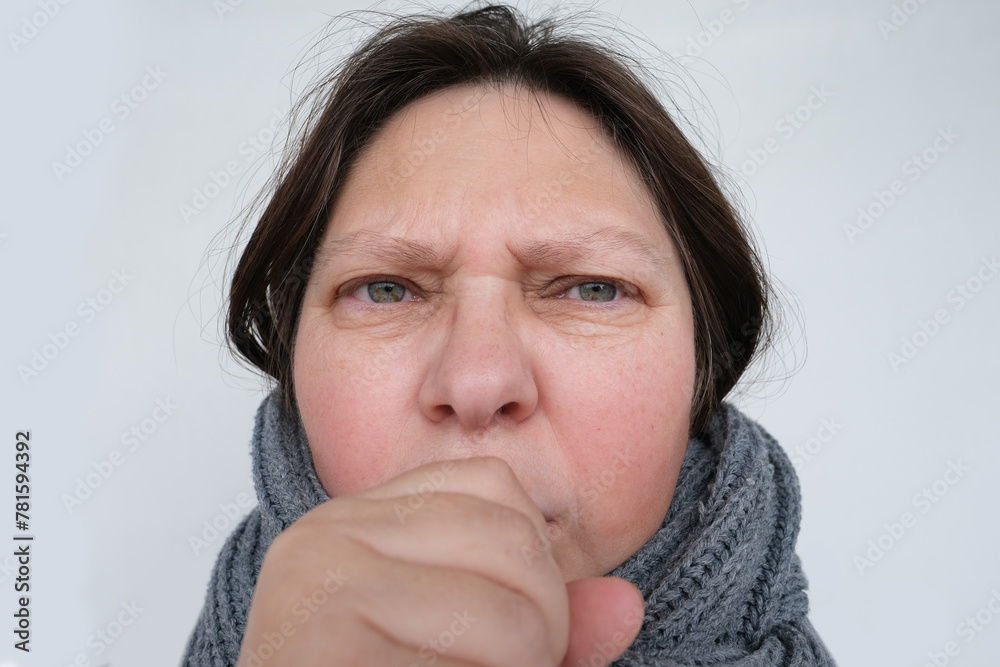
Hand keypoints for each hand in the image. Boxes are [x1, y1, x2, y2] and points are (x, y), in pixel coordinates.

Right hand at [238, 456, 642, 665]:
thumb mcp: (467, 651)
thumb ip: (543, 624)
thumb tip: (626, 604)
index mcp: (358, 519)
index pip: (496, 487)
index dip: (533, 566)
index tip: (505, 630)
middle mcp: (330, 533)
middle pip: (516, 542)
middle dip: (543, 630)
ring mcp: (321, 585)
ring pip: (512, 617)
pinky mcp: (325, 644)